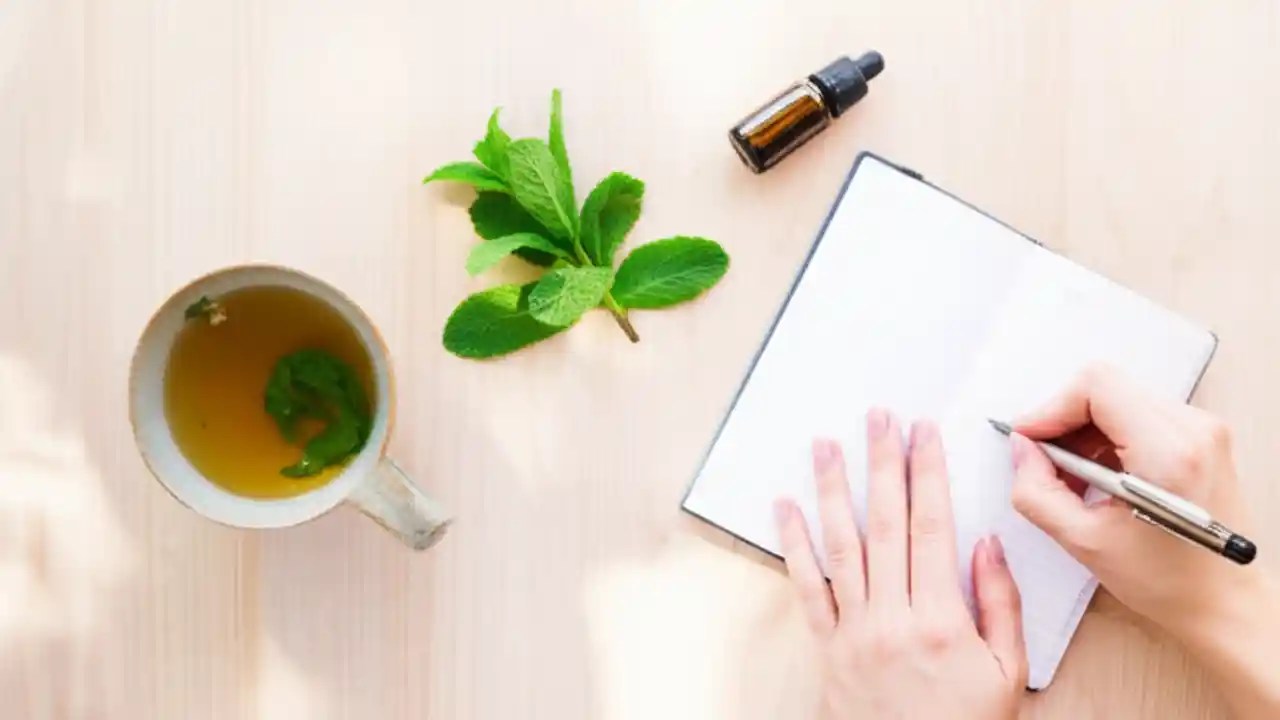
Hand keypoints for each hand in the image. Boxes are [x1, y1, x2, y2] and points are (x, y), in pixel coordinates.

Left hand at [774, 410, 1026, 719]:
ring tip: (826, 446)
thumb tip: (985, 543)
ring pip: (841, 545)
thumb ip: (999, 605)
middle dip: (882, 464)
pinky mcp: (827, 647)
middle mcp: (892, 618)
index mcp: (942, 620)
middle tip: (878, 418)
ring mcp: (854, 631)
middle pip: (885, 524)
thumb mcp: (1009, 673)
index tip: (924, 433)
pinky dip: (793, 544)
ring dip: (832, 490)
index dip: (927, 472)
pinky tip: (785, 508)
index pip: (932, 527)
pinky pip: (806, 587)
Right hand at [1010, 364, 1279, 718]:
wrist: (1225, 603)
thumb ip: (1037, 491)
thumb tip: (1021, 449)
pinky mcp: (1201, 437)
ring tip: (1075, 479)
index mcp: (1169, 453)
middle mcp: (1193, 431)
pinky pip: (1139, 413)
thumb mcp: (1084, 542)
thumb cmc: (1170, 583)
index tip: (1030, 438)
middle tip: (1046, 462)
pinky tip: (1100, 477)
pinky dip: (1107, 438)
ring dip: (1085, 431)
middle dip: (1065, 420)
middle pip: (1106, 387)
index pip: (1096, 386)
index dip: (1052, 408)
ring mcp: (1203, 430)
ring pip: (1120, 398)